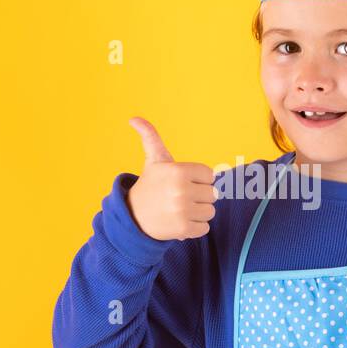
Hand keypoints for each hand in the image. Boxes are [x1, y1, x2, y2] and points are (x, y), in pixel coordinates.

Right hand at [125, 117, 217, 241]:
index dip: (199, 179)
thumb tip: (133, 118)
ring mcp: (182, 211)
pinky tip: (179, 222)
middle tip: (180, 197)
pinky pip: (205, 228)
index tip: (183, 182)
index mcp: (179, 171)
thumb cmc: (150, 185)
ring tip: (179, 209)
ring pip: (210, 212)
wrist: (133, 216)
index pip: (210, 175)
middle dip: (199, 196)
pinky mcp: (183, 229)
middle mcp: (181, 190)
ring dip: (197, 212)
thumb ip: (150, 136)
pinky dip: (195, 227)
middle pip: (212, 194)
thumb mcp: (153, 160)